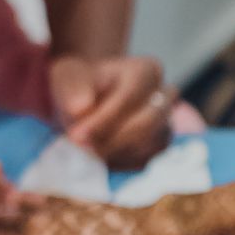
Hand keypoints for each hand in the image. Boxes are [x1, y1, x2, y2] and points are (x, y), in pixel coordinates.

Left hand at [49, 55, 172, 168]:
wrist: (89, 99)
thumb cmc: (81, 84)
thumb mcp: (69, 76)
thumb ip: (73, 88)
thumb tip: (79, 109)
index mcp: (146, 70)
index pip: (131, 96)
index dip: (104, 119)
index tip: (76, 135)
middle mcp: (164, 96)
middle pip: (148, 123)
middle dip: (112, 140)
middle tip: (80, 148)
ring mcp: (166, 123)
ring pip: (148, 146)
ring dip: (114, 153)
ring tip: (86, 151)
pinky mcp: (158, 148)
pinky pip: (143, 161)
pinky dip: (119, 163)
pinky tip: (98, 157)